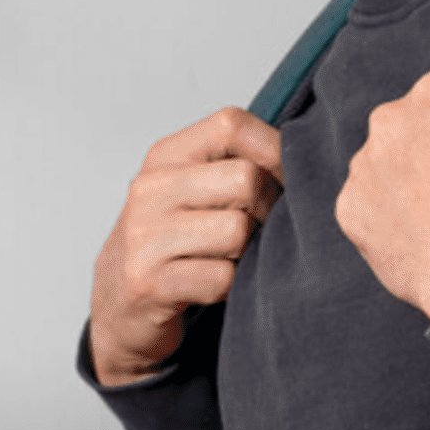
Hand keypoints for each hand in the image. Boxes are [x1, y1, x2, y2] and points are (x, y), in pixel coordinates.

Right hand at [89, 107, 283, 385]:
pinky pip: (224, 277)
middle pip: (246, 179)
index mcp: (165, 156)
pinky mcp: (148, 282)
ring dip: (250, 251)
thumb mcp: (193, 189)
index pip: (231, 125)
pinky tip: (215, 284)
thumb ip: (237, 163)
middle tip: (258, 230)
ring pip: (238, 230)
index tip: (284, 180)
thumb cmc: (174, 241)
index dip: (274, 151)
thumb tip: (310, 156)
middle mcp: (150, 188)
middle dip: (267, 209)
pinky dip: (232, 285)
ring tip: (232, 257)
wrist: (119, 305)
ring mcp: (144, 235)